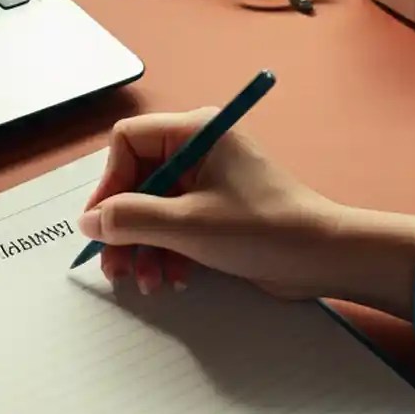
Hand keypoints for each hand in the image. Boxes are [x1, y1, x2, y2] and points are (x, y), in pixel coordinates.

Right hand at [77, 109, 414, 317]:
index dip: (108, 184)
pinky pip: (175, 224)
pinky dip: (167, 251)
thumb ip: (131, 219)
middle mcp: (199, 149)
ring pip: (154, 208)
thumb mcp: (187, 225)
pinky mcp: (217, 209)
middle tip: (113, 265)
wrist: (323, 257)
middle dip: (125, 226)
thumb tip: (91, 221)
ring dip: (144, 246)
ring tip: (146, 281)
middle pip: (137, 180)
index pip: (128, 142)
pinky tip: (172, 279)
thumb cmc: (265, 229)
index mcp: (195, 132)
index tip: (101, 224)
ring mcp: (209, 180)